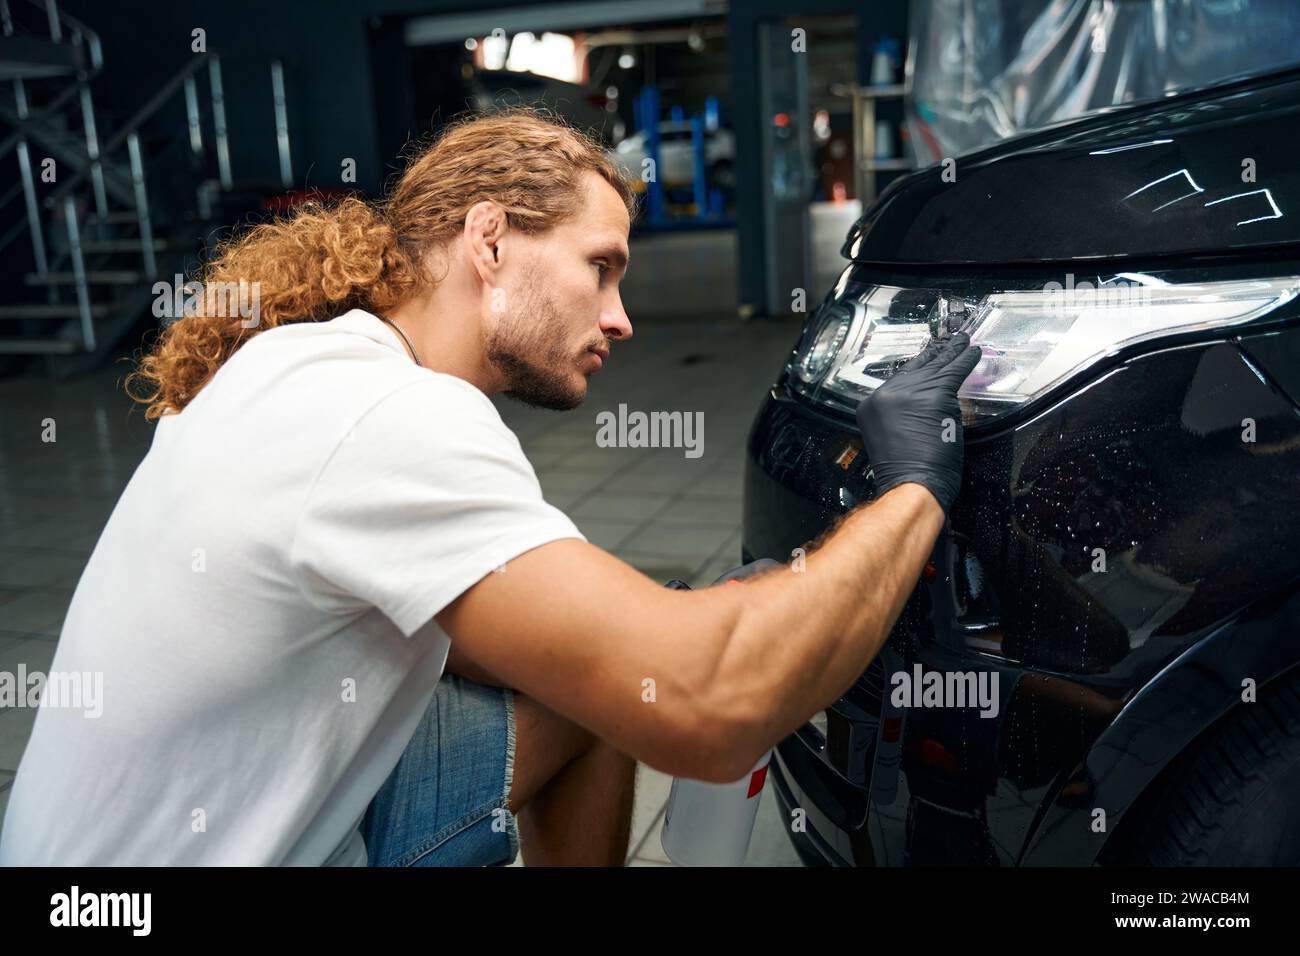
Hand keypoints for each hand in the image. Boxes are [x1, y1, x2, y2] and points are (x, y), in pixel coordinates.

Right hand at [854, 332, 981, 512]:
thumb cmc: (904, 473)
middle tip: (946, 342)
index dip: (917, 367)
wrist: (911, 485)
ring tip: (962, 342)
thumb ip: (903, 416)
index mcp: (872, 406)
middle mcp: (886, 394)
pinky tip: (972, 352)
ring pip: (936, 366)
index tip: (927, 357)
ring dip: (953, 352)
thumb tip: (925, 403)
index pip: (898, 379)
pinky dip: (965, 360)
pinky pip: (954, 371)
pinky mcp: (934, 395)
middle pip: (916, 368)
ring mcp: (909, 392)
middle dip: (934, 354)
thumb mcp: (892, 438)